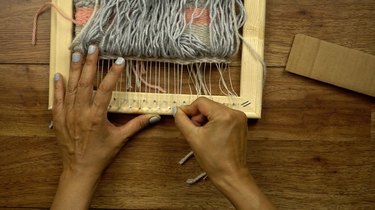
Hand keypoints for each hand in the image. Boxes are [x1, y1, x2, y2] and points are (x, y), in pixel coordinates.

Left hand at [51, 45, 159, 208]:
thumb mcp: (120, 139)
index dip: (113, 74)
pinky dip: (58, 87)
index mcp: (97, 117)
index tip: (119, 60)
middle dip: (90, 64)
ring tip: (77, 54)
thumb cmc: (101, 154)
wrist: (80, 169)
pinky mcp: (59, 119)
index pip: (105, 90)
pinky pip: (58, 99)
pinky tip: (58, 74)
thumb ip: (137, 125)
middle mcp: (81, 113)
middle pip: (85, 84)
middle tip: (93, 48)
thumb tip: (156, 116)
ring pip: (71, 88)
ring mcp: (68, 115)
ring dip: (75, 70)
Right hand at [174, 97, 274, 209]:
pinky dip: (214, 123)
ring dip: (206, 120)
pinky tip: (211, 136)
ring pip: (215, 111)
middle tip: (194, 131)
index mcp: (224, 115)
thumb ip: (182, 121)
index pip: (201, 102)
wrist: (230, 174)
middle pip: (209, 106)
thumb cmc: (214, 160)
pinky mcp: (240, 124)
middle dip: (198, 117)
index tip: (182, 118)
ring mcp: (240, 118)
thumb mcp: (193, 138)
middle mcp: (235, 113)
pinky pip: (223, 117)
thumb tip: (178, 111)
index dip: (189, 110)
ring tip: (204, 136)